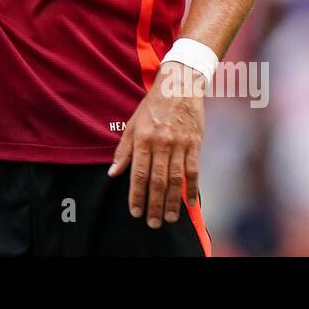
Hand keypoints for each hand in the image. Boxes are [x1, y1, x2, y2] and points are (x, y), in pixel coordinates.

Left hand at [107, 61, 205, 227]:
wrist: (180, 85)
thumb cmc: (153, 105)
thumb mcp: (133, 122)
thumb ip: (124, 149)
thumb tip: (113, 172)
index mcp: (143, 138)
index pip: (138, 173)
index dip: (136, 195)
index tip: (135, 211)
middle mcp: (161, 143)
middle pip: (158, 180)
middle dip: (154, 204)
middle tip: (153, 223)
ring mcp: (180, 144)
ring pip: (176, 179)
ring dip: (172, 202)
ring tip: (169, 218)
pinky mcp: (195, 143)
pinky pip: (194, 171)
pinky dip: (192, 189)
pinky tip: (189, 203)